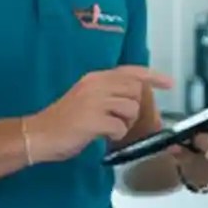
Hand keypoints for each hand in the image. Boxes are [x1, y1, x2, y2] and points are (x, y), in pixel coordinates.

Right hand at [26, 65, 173, 162]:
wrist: (39, 134)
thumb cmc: (63, 120)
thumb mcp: (87, 98)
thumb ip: (108, 94)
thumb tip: (135, 99)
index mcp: (95, 77)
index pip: (130, 71)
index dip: (152, 76)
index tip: (169, 83)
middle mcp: (96, 84)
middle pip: (135, 90)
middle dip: (134, 108)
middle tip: (119, 120)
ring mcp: (95, 101)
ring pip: (131, 108)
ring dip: (125, 123)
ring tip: (107, 128)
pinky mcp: (93, 120)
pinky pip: (120, 127)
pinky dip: (116, 135)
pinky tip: (102, 136)